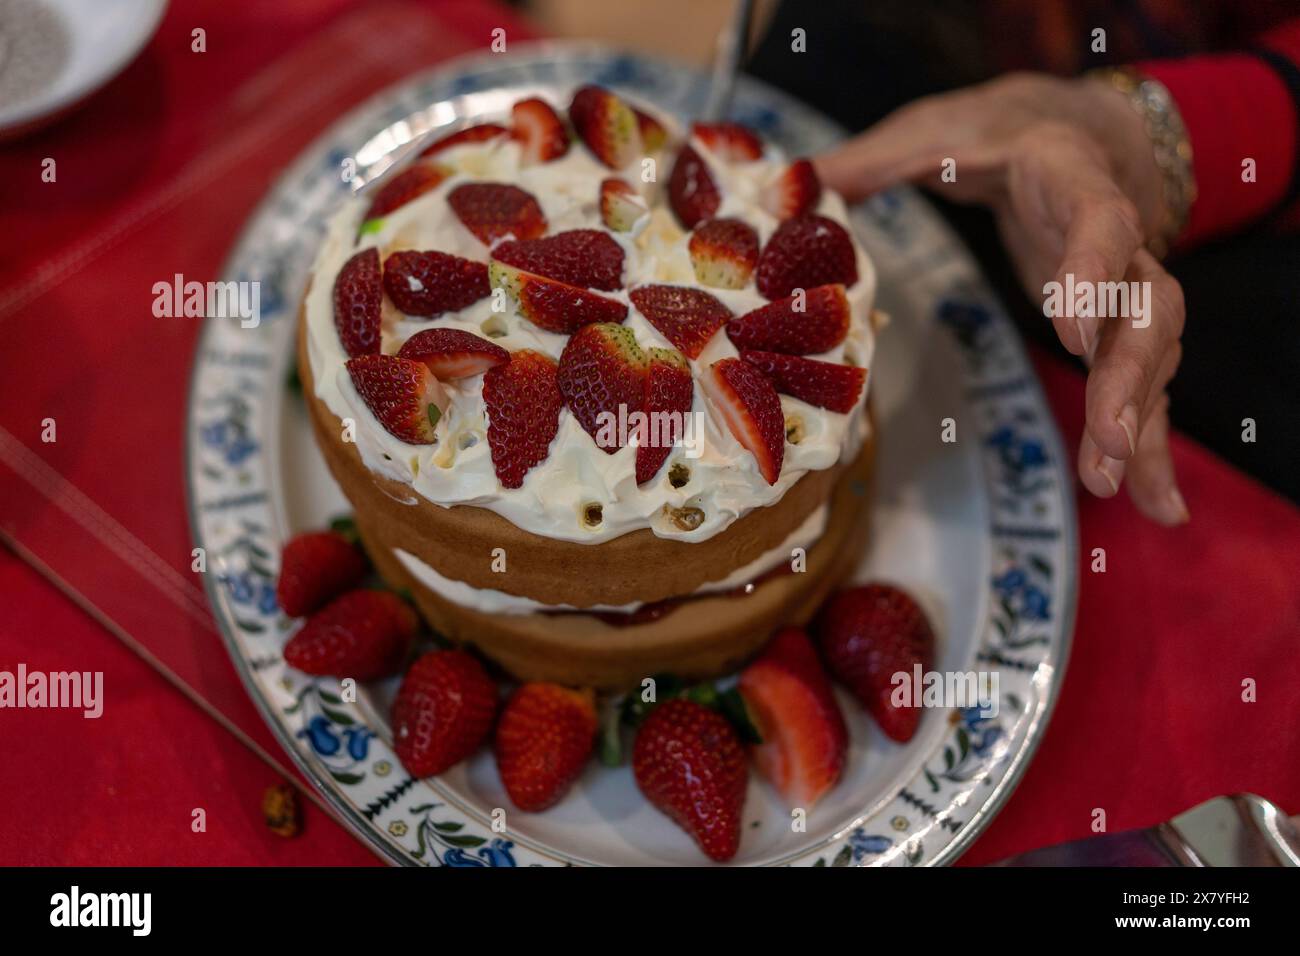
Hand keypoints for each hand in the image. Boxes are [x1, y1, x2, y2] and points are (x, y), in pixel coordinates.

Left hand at [816, 73, 1188, 524]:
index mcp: (1067, 178)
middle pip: (1146, 306)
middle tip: (1107, 438)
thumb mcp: (933, 129)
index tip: (1072, 329)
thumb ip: (876, 160)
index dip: (1091, 272)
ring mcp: (1121, 284)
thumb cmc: (992, 128)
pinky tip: (1157, 507)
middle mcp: (1114, 234)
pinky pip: (1142, 387)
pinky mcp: (1112, 324)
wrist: (1060, 127)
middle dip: (1129, 374)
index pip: (1097, 220)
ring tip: (1113, 484)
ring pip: (1152, 354)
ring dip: (1140, 421)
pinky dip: (1151, 448)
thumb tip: (797, 186)